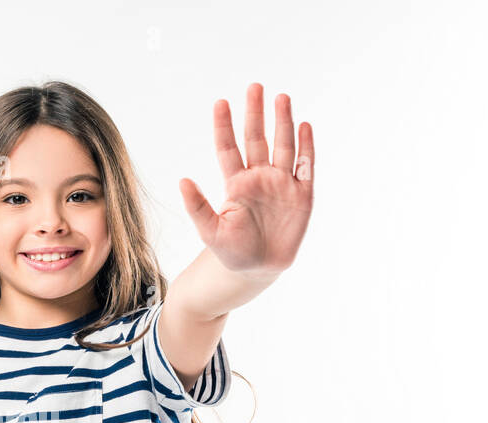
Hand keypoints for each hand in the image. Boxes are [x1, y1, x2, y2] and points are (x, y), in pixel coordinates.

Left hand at [179, 82, 314, 274]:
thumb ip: (197, 206)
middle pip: (257, 139)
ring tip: (280, 97)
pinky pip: (305, 166)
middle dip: (256, 113)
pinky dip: (306, 147)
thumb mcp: (210, 230)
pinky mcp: (302, 195)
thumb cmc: (231, 251)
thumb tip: (181, 180)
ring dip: (282, 122)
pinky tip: (304, 126)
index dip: (224, 126)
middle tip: (255, 87)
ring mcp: (281, 184)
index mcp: (236, 183)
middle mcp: (259, 177)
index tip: (220, 102)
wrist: (257, 269)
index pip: (228, 148)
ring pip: (283, 146)